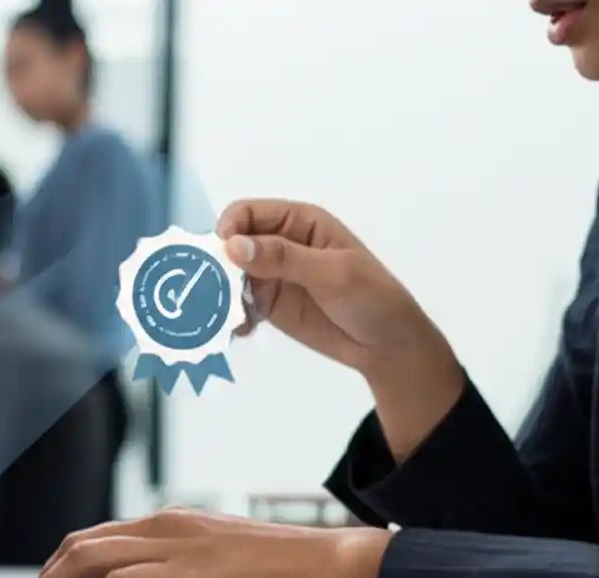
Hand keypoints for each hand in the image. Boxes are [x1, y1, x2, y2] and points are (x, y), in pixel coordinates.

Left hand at [12, 507, 390, 577]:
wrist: (332, 567)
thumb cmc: (285, 577)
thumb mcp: (215, 574)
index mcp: (169, 525)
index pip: (94, 541)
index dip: (60, 576)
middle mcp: (163, 527)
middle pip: (77, 546)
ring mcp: (173, 546)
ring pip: (86, 560)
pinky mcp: (186, 573)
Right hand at [218, 199, 464, 459]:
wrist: (387, 344)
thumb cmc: (371, 297)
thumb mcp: (332, 272)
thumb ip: (283, 258)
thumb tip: (232, 246)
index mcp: (298, 222)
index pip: (248, 213)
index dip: (228, 229)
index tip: (220, 256)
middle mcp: (279, 244)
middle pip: (232, 244)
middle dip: (218, 265)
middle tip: (212, 292)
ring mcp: (272, 275)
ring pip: (230, 276)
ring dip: (221, 294)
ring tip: (224, 317)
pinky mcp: (268, 304)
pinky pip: (238, 304)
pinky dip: (232, 316)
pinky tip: (240, 331)